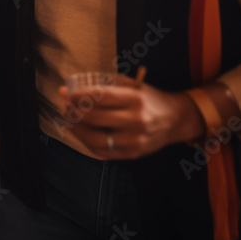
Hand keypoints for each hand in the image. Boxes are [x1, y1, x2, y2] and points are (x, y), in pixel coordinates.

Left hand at [60, 75, 204, 159]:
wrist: (175, 120)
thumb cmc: (148, 99)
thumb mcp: (132, 85)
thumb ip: (104, 85)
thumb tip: (71, 89)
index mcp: (135, 99)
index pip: (100, 97)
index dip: (79, 96)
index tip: (66, 93)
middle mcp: (136, 120)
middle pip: (96, 119)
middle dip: (74, 112)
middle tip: (65, 106)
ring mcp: (135, 140)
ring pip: (96, 139)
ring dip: (77, 129)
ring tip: (68, 119)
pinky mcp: (133, 154)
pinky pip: (103, 152)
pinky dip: (86, 142)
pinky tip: (80, 132)